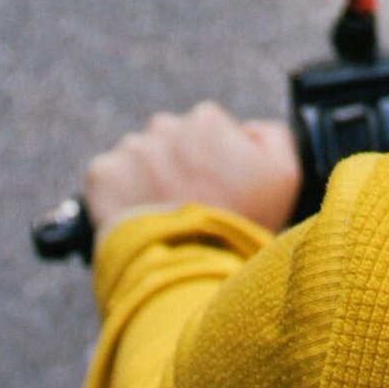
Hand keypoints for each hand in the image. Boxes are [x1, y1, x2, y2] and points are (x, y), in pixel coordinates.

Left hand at [84, 101, 301, 237]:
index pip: (207, 129)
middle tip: (188, 203)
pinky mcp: (102, 174)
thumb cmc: (241, 223)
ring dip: (147, 179)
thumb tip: (248, 129)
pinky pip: (108, 177)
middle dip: (177, 165)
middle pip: (170, 140)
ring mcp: (131, 149)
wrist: (191, 267)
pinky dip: (118, 194)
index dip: (214, 161)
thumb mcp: (285, 175)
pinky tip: (137, 217)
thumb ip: (272, 136)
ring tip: (162, 216)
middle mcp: (166, 126)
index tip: (217, 189)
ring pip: (139, 158)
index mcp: (207, 120)